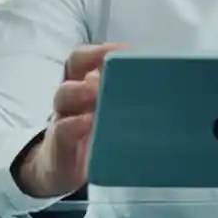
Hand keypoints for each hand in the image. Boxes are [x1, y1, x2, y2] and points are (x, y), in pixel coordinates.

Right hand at [14, 42, 124, 198]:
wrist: (60, 169)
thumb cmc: (93, 136)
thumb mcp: (110, 115)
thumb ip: (127, 100)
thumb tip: (159, 88)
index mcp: (83, 82)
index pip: (86, 56)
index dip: (102, 49)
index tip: (124, 49)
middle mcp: (71, 94)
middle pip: (74, 66)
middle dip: (93, 60)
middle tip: (114, 67)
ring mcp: (62, 116)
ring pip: (65, 95)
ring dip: (82, 90)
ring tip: (99, 92)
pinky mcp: (59, 142)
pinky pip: (62, 129)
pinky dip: (75, 124)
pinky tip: (88, 123)